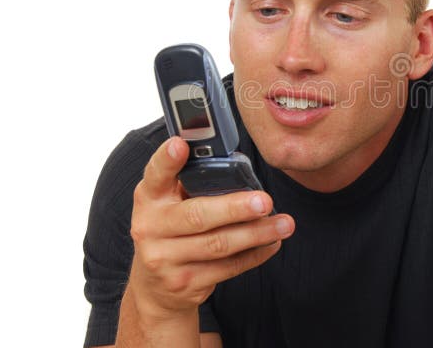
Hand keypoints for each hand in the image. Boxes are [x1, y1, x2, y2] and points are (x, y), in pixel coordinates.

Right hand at [126, 136, 294, 320]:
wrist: (154, 287)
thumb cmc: (170, 230)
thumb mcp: (168, 203)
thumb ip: (191, 184)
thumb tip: (238, 169)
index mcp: (149, 199)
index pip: (155, 174)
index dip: (167, 159)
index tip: (181, 145)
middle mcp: (150, 228)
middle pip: (197, 216)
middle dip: (235, 208)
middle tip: (264, 201)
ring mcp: (165, 259)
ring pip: (219, 245)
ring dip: (257, 233)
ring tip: (284, 224)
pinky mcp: (185, 283)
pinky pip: (228, 268)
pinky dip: (255, 255)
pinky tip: (272, 243)